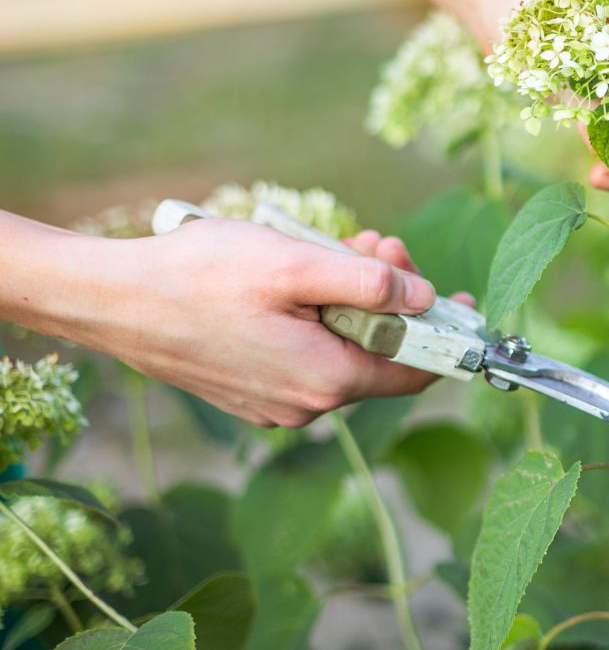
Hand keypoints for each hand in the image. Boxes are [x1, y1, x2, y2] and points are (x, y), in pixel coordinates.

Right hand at [86, 219, 455, 427]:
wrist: (112, 300)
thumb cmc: (198, 277)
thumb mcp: (295, 264)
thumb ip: (368, 283)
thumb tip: (423, 297)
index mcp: (326, 382)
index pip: (416, 372)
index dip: (444, 333)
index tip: (456, 295)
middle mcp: (305, 406)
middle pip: (379, 353)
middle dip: (390, 297)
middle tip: (378, 243)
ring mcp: (275, 403)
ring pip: (343, 349)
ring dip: (353, 300)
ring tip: (338, 248)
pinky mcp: (251, 391)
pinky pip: (307, 354)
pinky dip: (318, 316)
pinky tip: (302, 277)